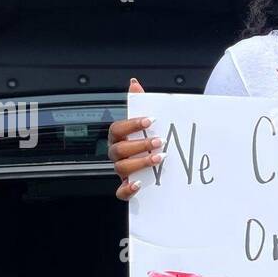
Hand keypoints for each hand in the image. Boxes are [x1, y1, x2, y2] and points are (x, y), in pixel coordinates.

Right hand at [107, 77, 158, 199]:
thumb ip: (140, 103)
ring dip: (140, 163)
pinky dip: (128, 189)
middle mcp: (117, 154)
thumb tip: (134, 84)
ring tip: (159, 158)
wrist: (160, 164)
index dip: (132, 124)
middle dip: (140, 145)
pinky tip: (139, 183)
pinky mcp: (126, 188)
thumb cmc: (149, 140)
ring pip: (122, 168)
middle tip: (159, 142)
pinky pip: (120, 192)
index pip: (117, 128)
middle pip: (119, 149)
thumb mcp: (147, 123)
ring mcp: (121, 171)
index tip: (150, 120)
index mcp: (119, 137)